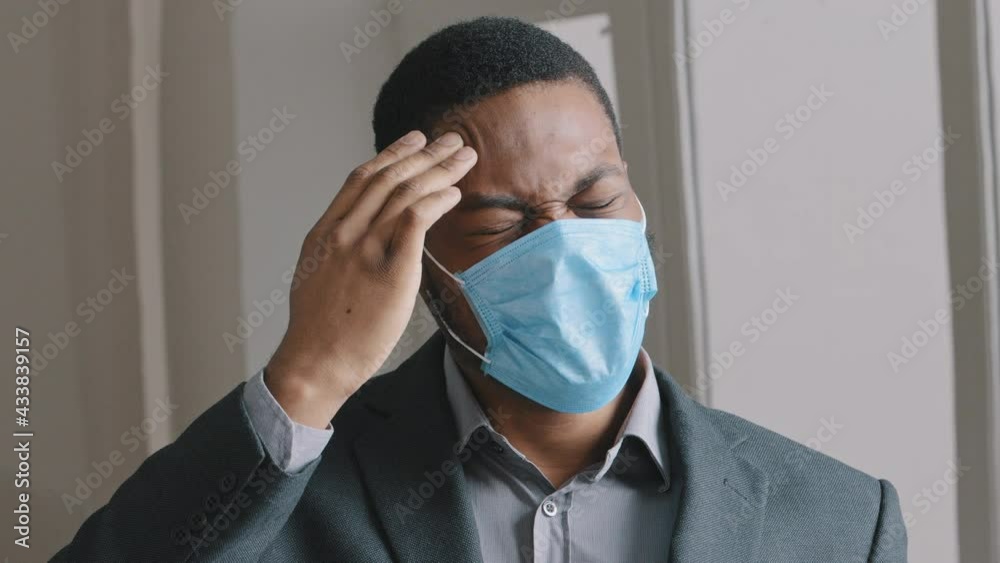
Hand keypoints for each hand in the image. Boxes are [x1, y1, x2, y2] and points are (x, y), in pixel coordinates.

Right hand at [265, 130, 476, 427]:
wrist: (315, 363)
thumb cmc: (320, 331)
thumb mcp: (317, 276)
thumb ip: (340, 251)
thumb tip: (364, 241)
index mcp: (325, 232)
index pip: (361, 179)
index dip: (392, 154)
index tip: (416, 140)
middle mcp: (344, 233)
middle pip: (389, 178)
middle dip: (425, 154)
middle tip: (452, 140)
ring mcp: (365, 250)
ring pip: (406, 193)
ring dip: (440, 170)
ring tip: (464, 157)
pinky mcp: (390, 271)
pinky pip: (416, 221)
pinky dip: (436, 201)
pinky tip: (453, 194)